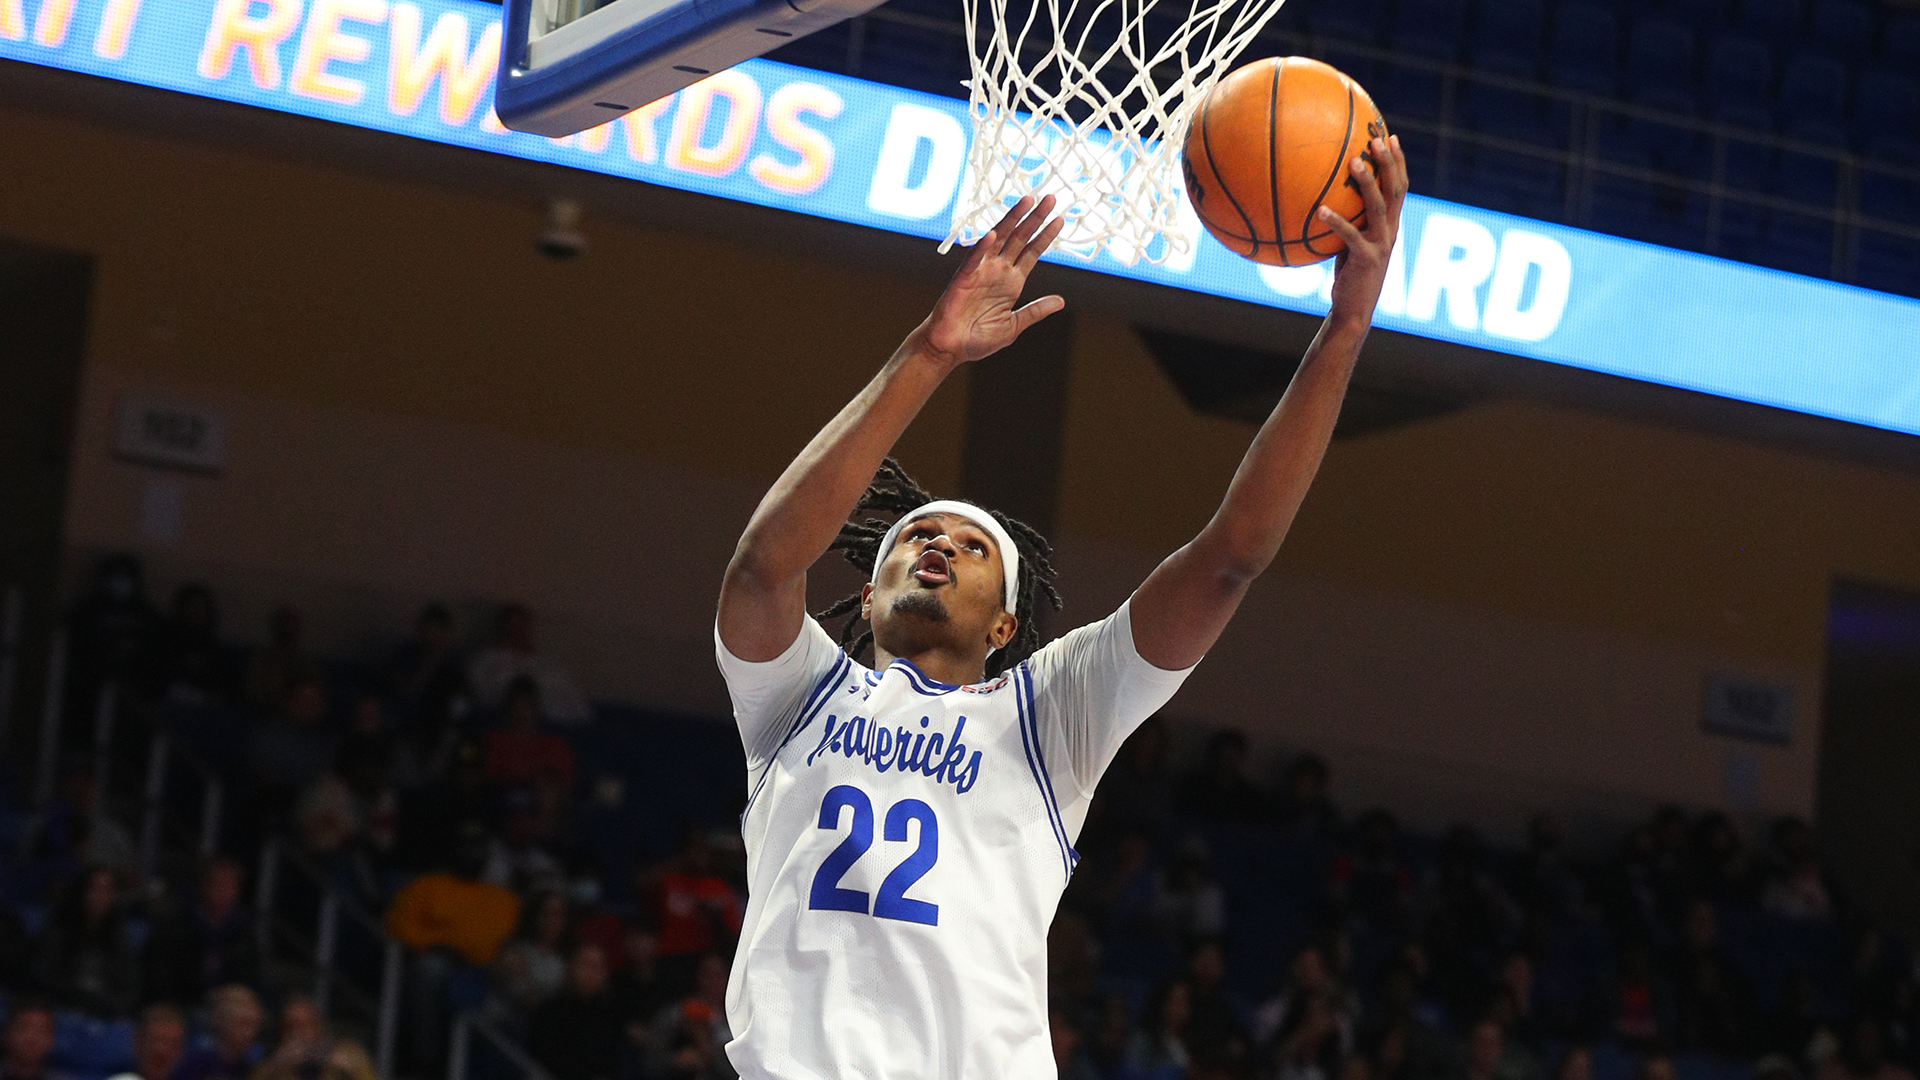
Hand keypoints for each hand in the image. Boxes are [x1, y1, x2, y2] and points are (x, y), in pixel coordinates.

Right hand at [916, 195, 1066, 368]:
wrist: (950, 348)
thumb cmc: (977, 338)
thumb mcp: (1013, 326)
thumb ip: (1035, 311)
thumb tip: (1060, 301)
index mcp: (1012, 282)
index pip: (1032, 252)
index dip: (1046, 235)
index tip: (1060, 219)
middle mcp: (998, 271)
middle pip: (1020, 238)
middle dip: (1035, 218)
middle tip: (1050, 198)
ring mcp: (981, 272)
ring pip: (999, 239)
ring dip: (1012, 219)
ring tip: (1027, 201)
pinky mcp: (964, 279)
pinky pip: (974, 260)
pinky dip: (983, 247)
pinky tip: (994, 234)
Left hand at [1319, 134, 1409, 325]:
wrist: (1354, 310)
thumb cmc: (1348, 276)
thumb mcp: (1349, 243)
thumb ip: (1347, 220)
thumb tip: (1322, 195)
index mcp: (1390, 225)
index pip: (1400, 186)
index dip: (1398, 161)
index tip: (1390, 136)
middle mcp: (1391, 231)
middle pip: (1396, 189)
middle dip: (1389, 162)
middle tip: (1376, 139)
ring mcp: (1382, 245)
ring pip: (1379, 207)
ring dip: (1367, 183)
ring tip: (1353, 161)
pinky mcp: (1367, 259)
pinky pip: (1350, 235)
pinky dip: (1336, 221)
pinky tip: (1320, 209)